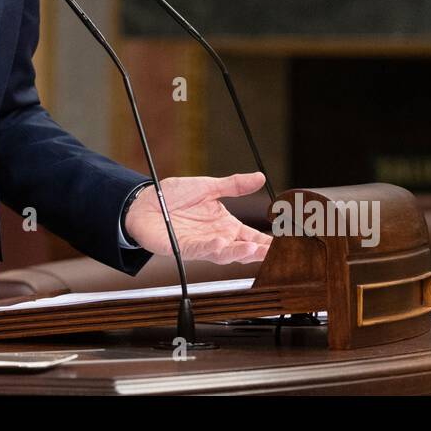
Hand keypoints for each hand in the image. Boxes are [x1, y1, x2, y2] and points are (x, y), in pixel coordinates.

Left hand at [124, 173, 271, 263]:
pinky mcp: (183, 247)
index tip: (285, 244)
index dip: (267, 241)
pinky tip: (222, 243)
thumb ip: (234, 185)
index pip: (252, 236)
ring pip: (224, 254)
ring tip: (254, 249)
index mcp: (225, 225)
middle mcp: (216, 238)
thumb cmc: (174, 197)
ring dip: (239, 252)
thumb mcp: (208, 187)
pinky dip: (212, 247)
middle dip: (259, 252)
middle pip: (242, 249)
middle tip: (275, 252)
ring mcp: (201, 244)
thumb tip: (259, 177)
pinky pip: (200, 249)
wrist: (145, 203)